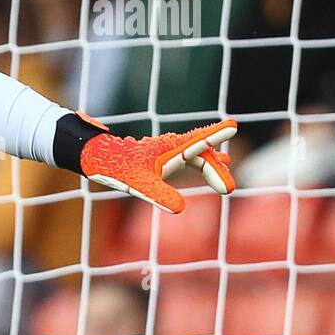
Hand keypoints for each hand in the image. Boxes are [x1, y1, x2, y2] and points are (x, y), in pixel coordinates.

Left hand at [80, 118, 236, 213]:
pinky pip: (188, 156)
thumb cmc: (119, 168)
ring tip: (227, 170)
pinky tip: (207, 168)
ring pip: (197, 154)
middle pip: (203, 153)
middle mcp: (172, 145)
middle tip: (229, 188)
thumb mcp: (140, 184)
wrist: (100, 158)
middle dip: (217, 169)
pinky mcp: (162, 155)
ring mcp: (167, 150)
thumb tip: (180, 208)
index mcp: (171, 148)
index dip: (217, 134)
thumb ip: (160, 195)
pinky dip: (201, 163)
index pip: (199, 140)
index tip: (234, 125)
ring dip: (212, 165)